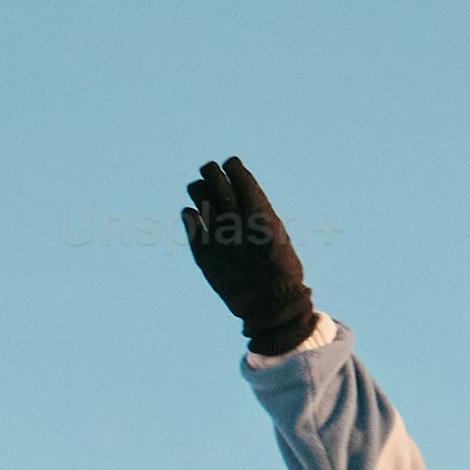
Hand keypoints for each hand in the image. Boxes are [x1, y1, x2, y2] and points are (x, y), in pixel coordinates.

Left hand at [180, 155, 317, 357]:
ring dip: (198, 190)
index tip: (231, 162)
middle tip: (209, 168)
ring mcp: (220, 240)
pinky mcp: (205, 256)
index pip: (242, 182)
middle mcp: (239, 225)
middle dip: (212, 174)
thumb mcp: (278, 236)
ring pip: (202, 201)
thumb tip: (243, 191)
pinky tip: (191, 212)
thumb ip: (260, 213)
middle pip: (218, 187)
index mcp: (262, 218)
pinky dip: (189, 216)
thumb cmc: (280, 270)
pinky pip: (192, 227)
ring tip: (198, 187)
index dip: (235, 169)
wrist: (270, 307)